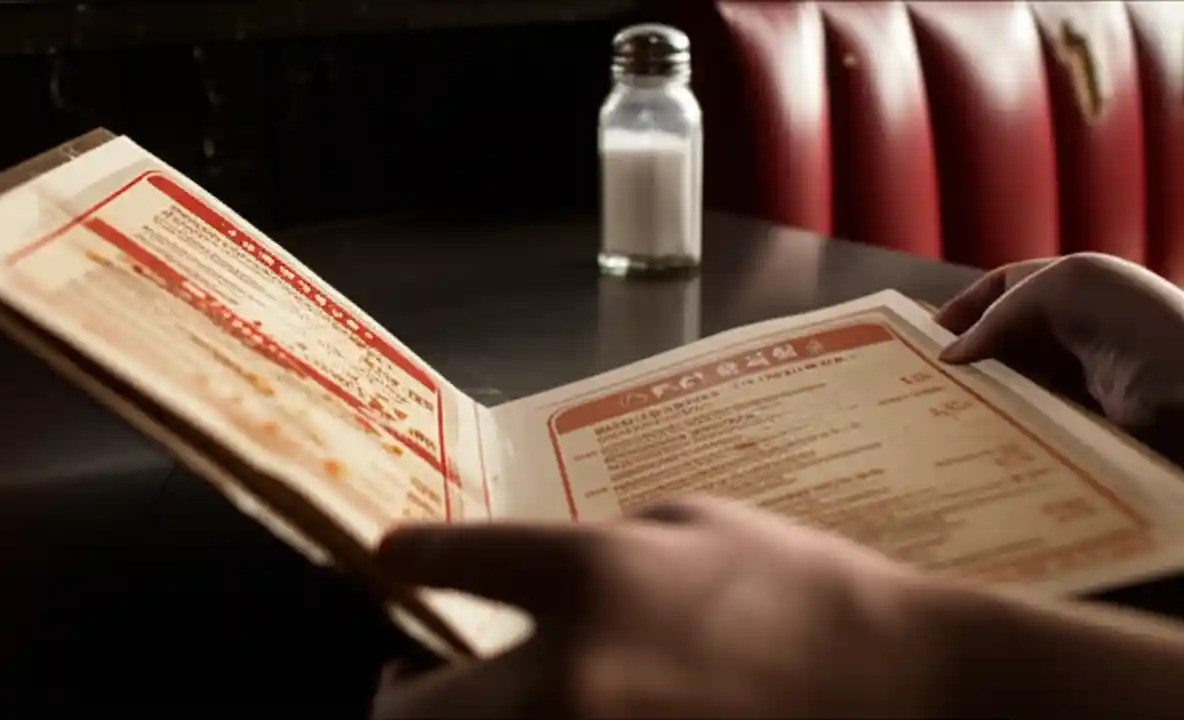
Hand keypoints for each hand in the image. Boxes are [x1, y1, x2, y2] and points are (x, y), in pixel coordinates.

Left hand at [372, 498, 944, 718]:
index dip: (412, 559)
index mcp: (591, 577)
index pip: (453, 562)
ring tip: (474, 712)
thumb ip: (602, 552)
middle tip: (405, 686)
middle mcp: (571, 677)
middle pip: (407, 713)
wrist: (911, 692)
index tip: (392, 561)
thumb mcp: (700, 530)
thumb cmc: (808, 593)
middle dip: (399, 698)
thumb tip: (535, 588)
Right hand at [936, 253, 1183, 459]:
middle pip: (1005, 333)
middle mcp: (1075, 322)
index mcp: (1072, 283)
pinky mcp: (1084, 413)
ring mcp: (1081, 370)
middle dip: (968, 348)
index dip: (966, 305)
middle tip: (923, 373)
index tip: (925, 333)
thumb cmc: (1126, 317)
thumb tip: (948, 357)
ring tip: (939, 402)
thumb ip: (997, 318)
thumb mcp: (1054, 292)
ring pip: (1015, 375)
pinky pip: (1033, 410)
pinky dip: (1006, 414)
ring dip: (983, 385)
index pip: (1004, 285)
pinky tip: (979, 423)